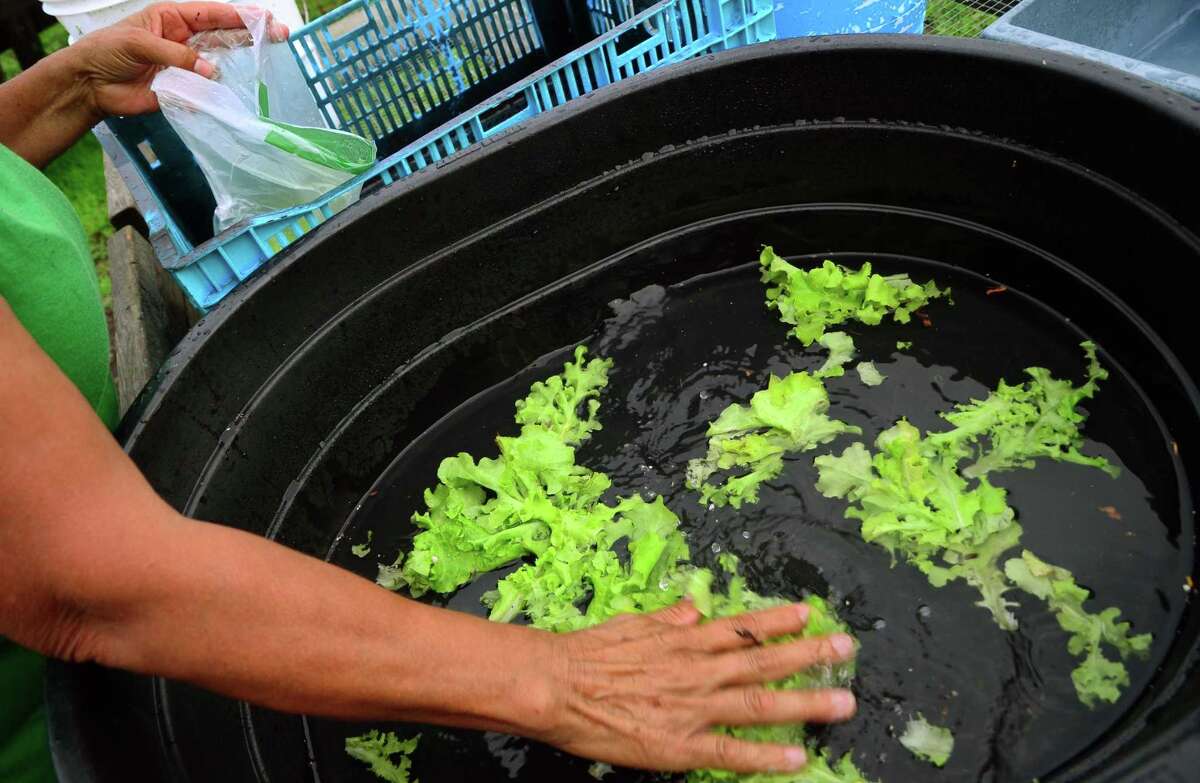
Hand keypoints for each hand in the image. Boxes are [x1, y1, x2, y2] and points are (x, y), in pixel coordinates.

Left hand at [68, 2, 288, 117]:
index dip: (240, 15)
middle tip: (280, 35)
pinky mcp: (184, 90)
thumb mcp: (139, 42)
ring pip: (221, 61)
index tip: (266, 18)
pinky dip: (220, 91)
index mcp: (174, 18)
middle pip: (225, 34)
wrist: (90, 85)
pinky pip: (207, 91)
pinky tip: (237, 89)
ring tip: (267, 57)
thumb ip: (176, 54)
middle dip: (252, 33)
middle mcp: (185, 39)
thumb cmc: (108, 51)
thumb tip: (211, 72)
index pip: (213, 14)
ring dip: (242, 60)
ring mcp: (187, 65)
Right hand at [538, 600, 857, 772]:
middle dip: (809, 655)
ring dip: (805, 703)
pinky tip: (797, 758)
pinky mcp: (680, 744)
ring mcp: (693, 707)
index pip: (741, 628)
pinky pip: (731, 752)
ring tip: (844, 703)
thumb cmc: (587, 653)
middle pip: (763, 661)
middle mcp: (698, 669)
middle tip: (847, 650)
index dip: (777, 621)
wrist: (556, 685)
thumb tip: (692, 607)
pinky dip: (766, 754)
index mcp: (684, 639)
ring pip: (759, 703)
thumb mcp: (630, 623)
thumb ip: (665, 617)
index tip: (808, 614)